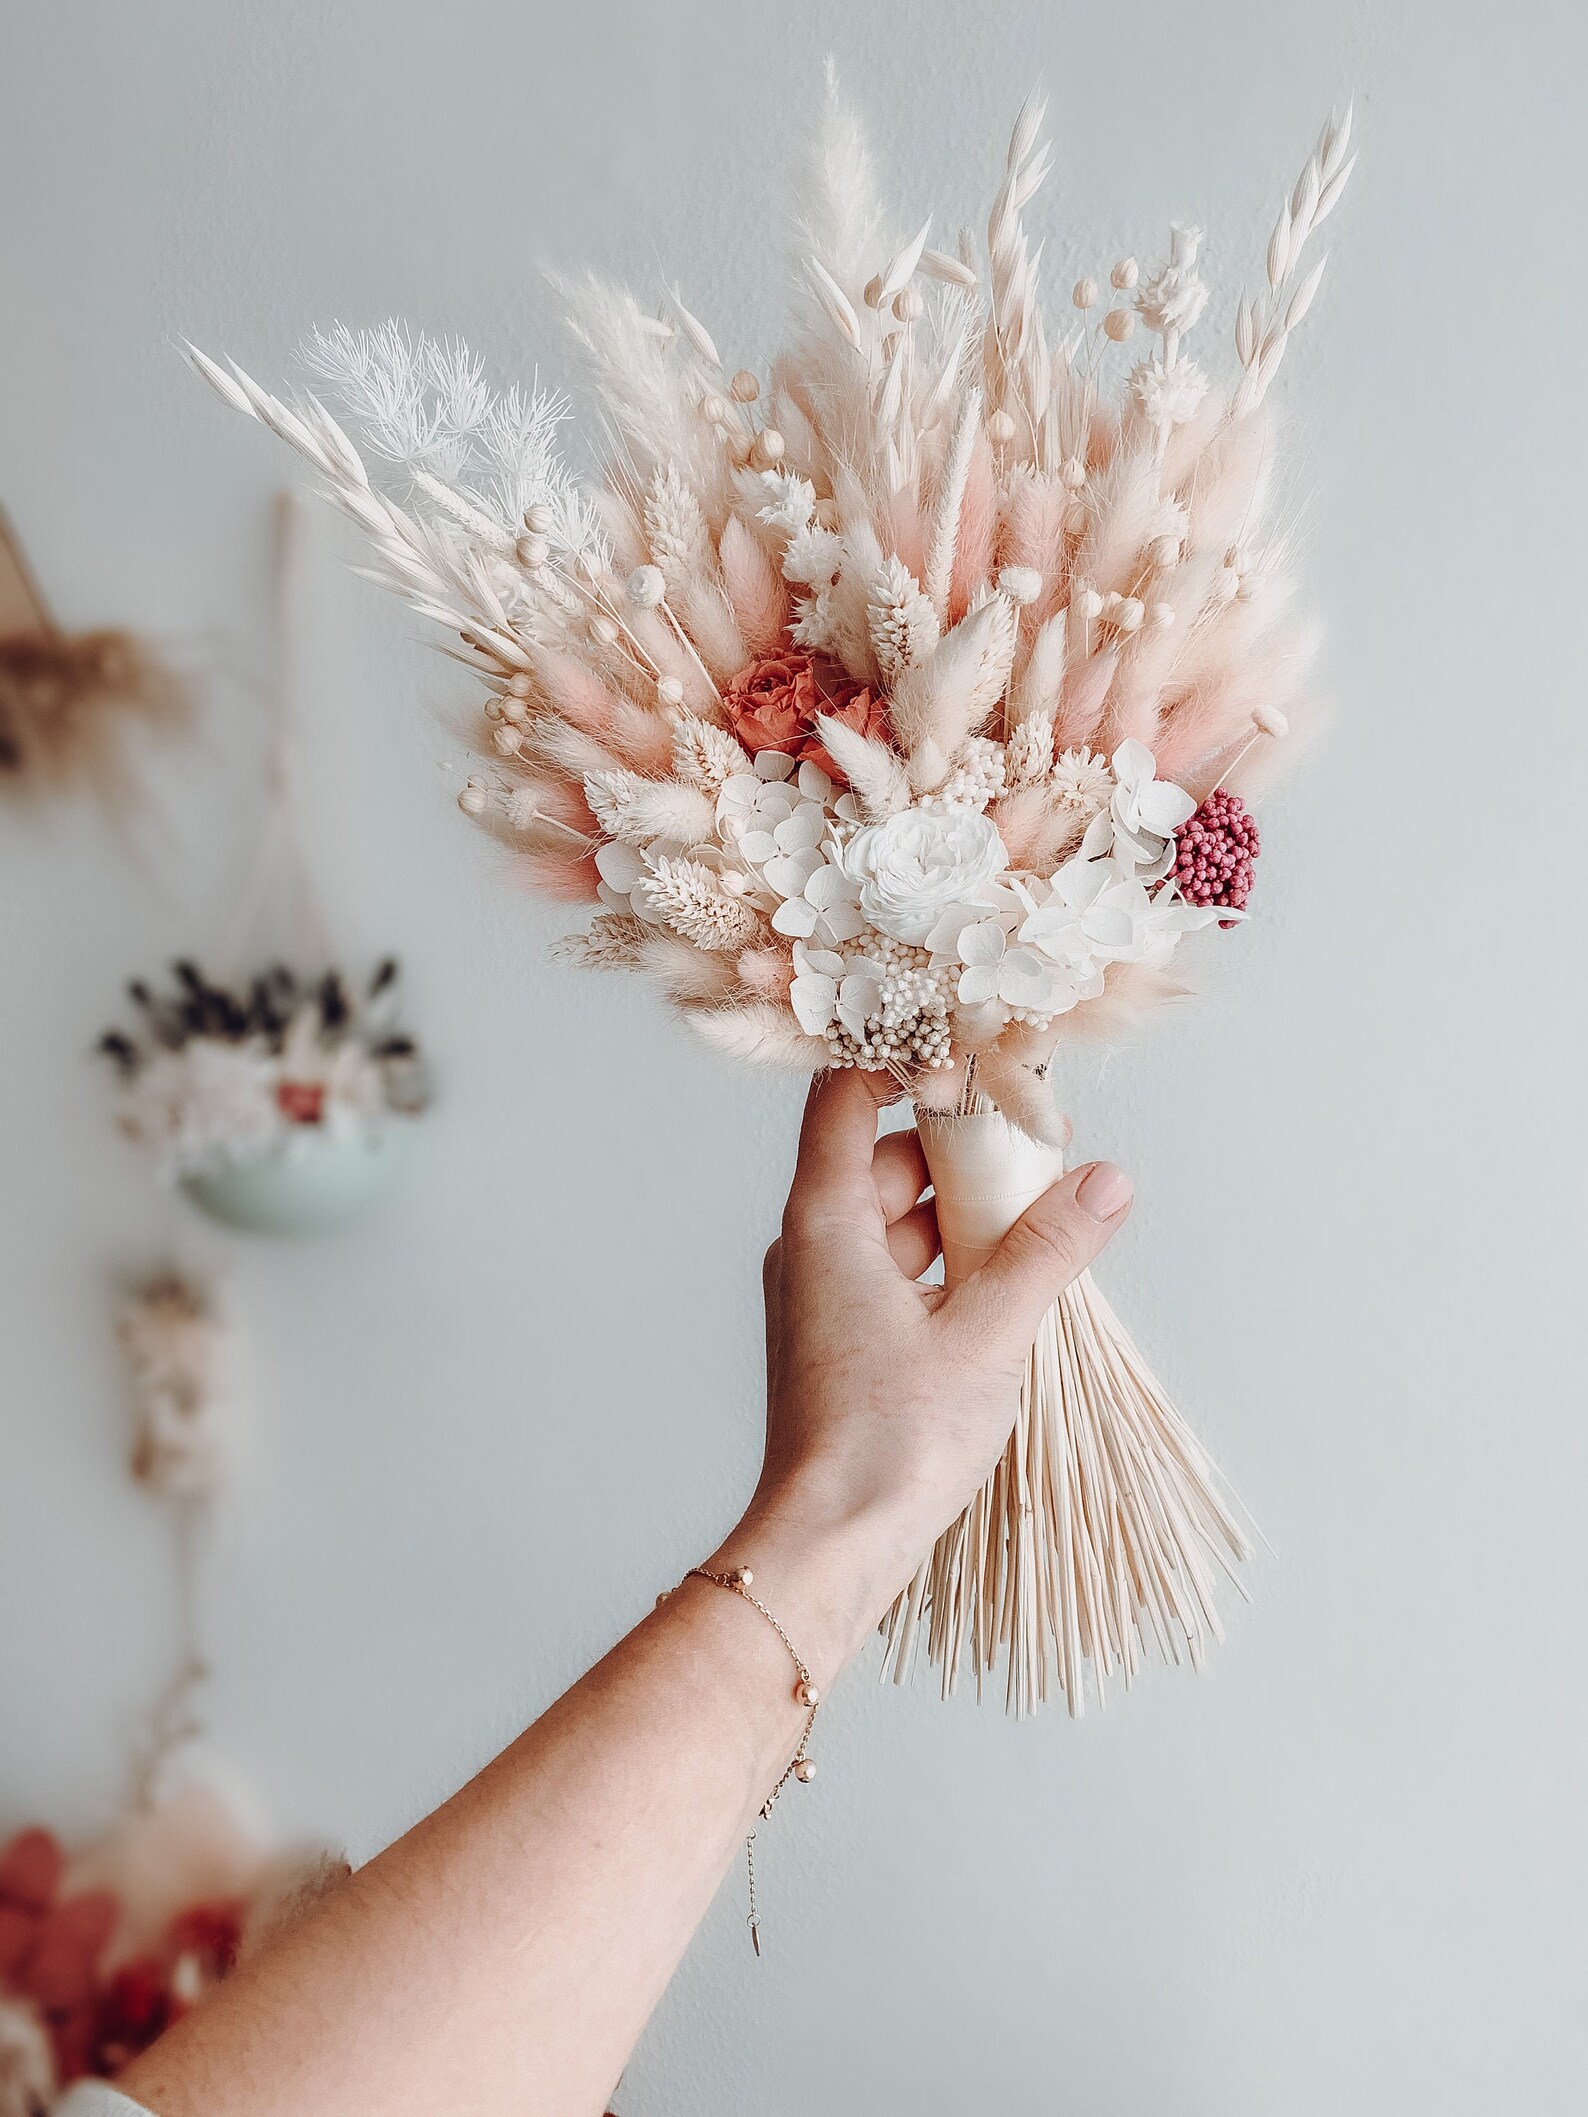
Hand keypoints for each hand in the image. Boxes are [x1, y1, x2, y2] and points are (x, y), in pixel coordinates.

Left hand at [723, 1069, 1133, 1667]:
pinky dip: (944, 1263)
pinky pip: (893, 1269)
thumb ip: (1047, 1249)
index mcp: (824, 1222)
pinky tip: (1002, 1292)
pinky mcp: (838, 1340)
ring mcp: (819, 1295)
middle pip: (880, 1156)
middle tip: (1038, 1155)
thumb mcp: (989, 1334)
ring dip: (960, 1214)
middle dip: (959, 1150)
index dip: (902, 1061)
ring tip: (1036, 1229)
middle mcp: (808, 1246)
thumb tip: (1106, 1178)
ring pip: (893, 1218)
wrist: (828, 1547)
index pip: (841, 1094)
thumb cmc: (891, 1441)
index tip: (973, 1060)